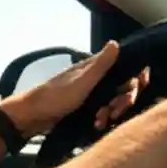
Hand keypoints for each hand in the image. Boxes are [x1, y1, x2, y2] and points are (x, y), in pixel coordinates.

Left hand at [0, 41, 150, 136]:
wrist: (31, 117)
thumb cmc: (55, 97)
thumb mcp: (81, 82)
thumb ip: (100, 65)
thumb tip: (115, 43)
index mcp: (94, 68)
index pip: (125, 67)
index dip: (135, 78)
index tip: (134, 91)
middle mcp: (94, 78)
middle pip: (122, 87)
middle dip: (122, 101)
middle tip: (114, 111)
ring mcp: (90, 93)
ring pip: (113, 100)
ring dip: (112, 111)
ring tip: (102, 120)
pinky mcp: (85, 107)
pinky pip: (102, 111)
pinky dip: (102, 118)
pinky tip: (96, 124)